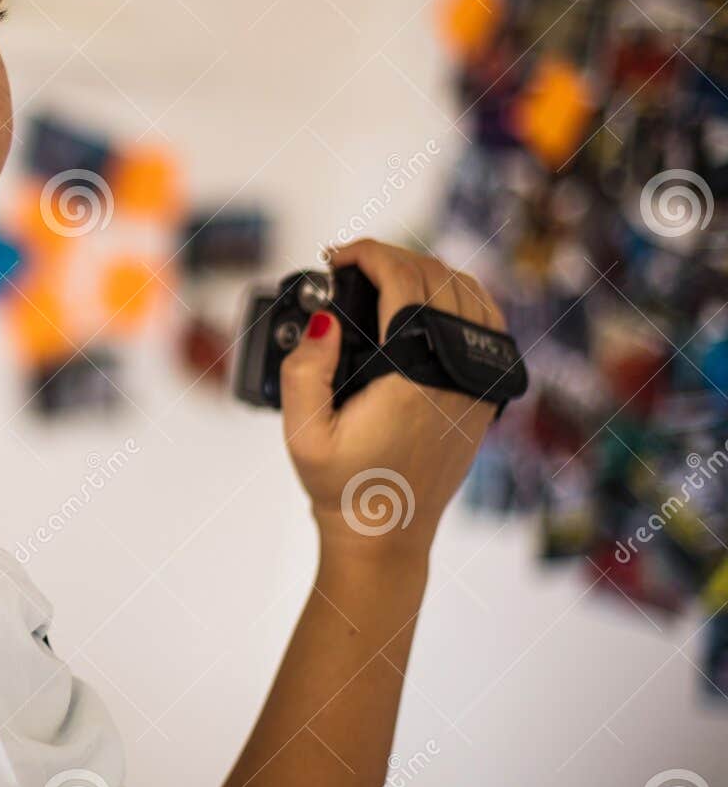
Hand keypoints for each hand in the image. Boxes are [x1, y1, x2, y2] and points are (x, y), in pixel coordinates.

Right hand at [278, 239, 505, 564]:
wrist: (386, 532)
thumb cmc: (341, 486)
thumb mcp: (301, 434)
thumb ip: (304, 371)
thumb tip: (324, 318)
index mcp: (412, 379)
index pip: (404, 284)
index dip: (370, 254)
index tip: (337, 256)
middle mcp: (454, 375)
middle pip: (436, 279)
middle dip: (391, 257)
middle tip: (350, 266)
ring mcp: (477, 383)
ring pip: (468, 292)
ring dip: (425, 271)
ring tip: (382, 277)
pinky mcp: (485, 392)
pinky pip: (486, 321)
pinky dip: (458, 294)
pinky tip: (426, 296)